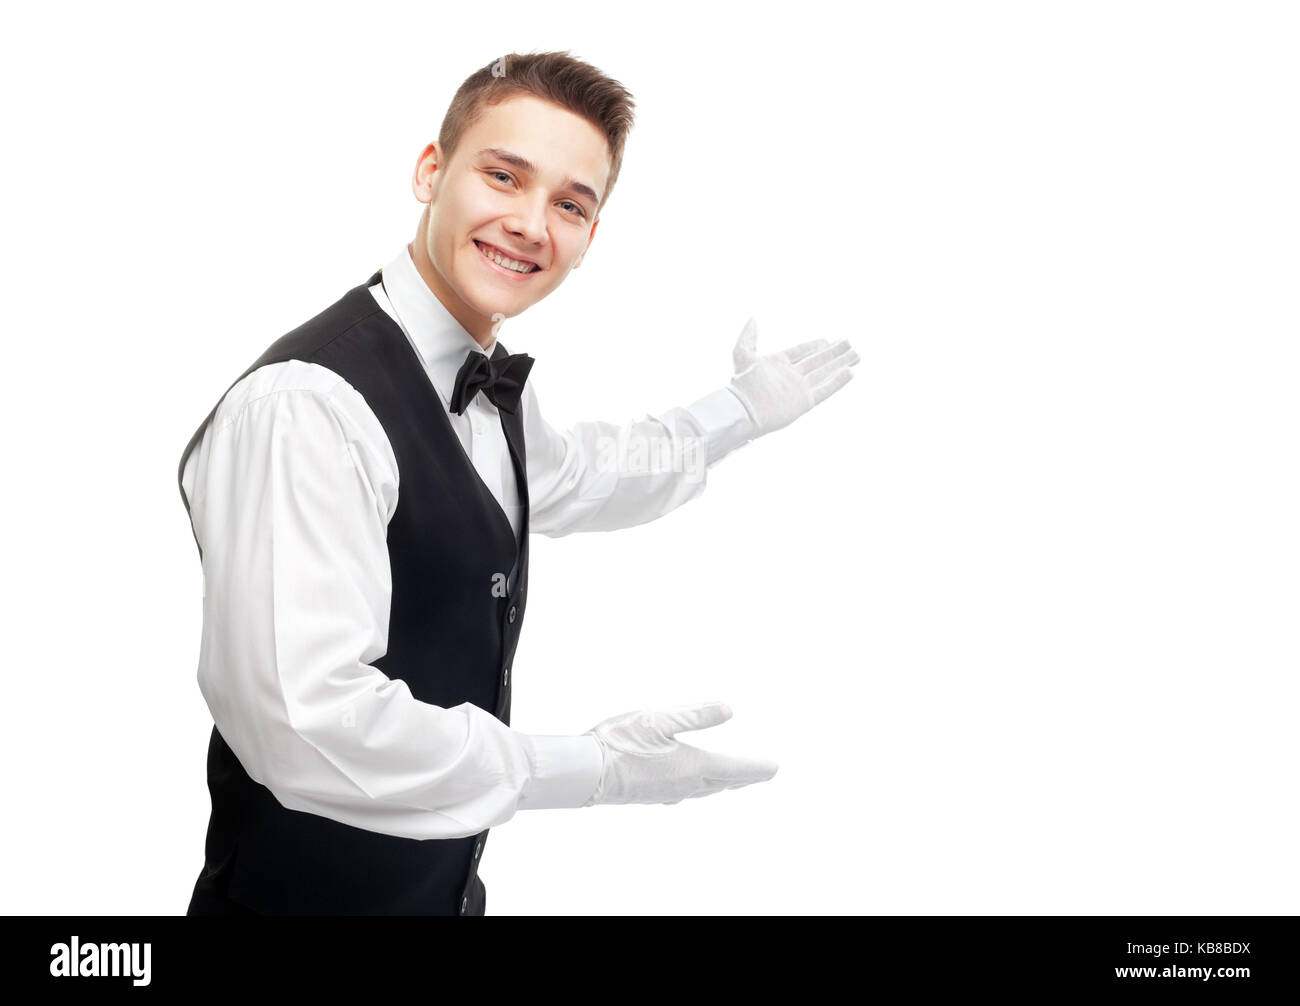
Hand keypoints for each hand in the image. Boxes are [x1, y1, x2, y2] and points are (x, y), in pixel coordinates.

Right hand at [581, 701, 778, 805]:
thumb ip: (695, 715)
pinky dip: (697, 787)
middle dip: (742, 777)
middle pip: (723, 783)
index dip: (758, 768)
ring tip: (729, 780)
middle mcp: (685, 784)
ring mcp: (667, 793)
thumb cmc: (620, 742)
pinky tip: (687, 786)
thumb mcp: (660, 719)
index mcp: (693, 766)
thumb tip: (728, 710)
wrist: (585, 773)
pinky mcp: (651, 796)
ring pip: (704, 790)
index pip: (736, 769)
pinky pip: (684, 792)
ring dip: (721, 784)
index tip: (775, 768)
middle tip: (760, 774)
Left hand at [728, 318, 858, 437]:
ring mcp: (799, 389)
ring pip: (825, 373)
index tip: (827, 339)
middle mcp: (791, 376)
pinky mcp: (804, 402)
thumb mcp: (742, 354)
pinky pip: (825, 390)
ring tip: (856, 354)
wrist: (743, 410)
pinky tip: (850, 373)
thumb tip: (752, 318)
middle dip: (834, 352)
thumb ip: (748, 336)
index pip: (800, 351)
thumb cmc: (741, 385)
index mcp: (778, 364)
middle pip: (817, 361)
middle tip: (849, 343)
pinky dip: (838, 382)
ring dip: (840, 363)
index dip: (814, 345)